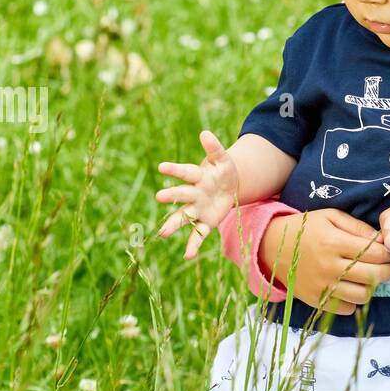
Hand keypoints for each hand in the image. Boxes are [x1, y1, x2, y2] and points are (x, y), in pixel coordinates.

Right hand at [157, 130, 238, 259]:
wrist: (230, 187)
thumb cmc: (223, 170)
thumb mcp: (223, 159)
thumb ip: (215, 148)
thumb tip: (205, 133)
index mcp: (198, 177)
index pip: (185, 172)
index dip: (174, 169)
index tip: (161, 167)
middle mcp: (194, 194)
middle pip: (182, 195)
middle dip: (172, 196)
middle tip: (159, 197)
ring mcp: (198, 209)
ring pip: (184, 217)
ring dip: (174, 224)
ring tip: (162, 233)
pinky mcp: (205, 222)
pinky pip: (198, 234)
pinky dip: (193, 246)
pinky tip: (187, 257)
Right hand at [258, 208, 389, 314]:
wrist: (271, 246)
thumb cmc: (305, 228)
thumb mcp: (330, 217)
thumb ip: (357, 226)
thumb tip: (382, 239)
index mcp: (333, 242)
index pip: (375, 253)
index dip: (388, 253)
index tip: (389, 252)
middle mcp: (329, 266)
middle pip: (373, 276)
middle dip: (387, 271)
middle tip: (386, 266)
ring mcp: (322, 286)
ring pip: (362, 296)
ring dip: (372, 288)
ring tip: (368, 278)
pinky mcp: (315, 299)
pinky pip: (346, 308)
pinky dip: (353, 301)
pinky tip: (350, 288)